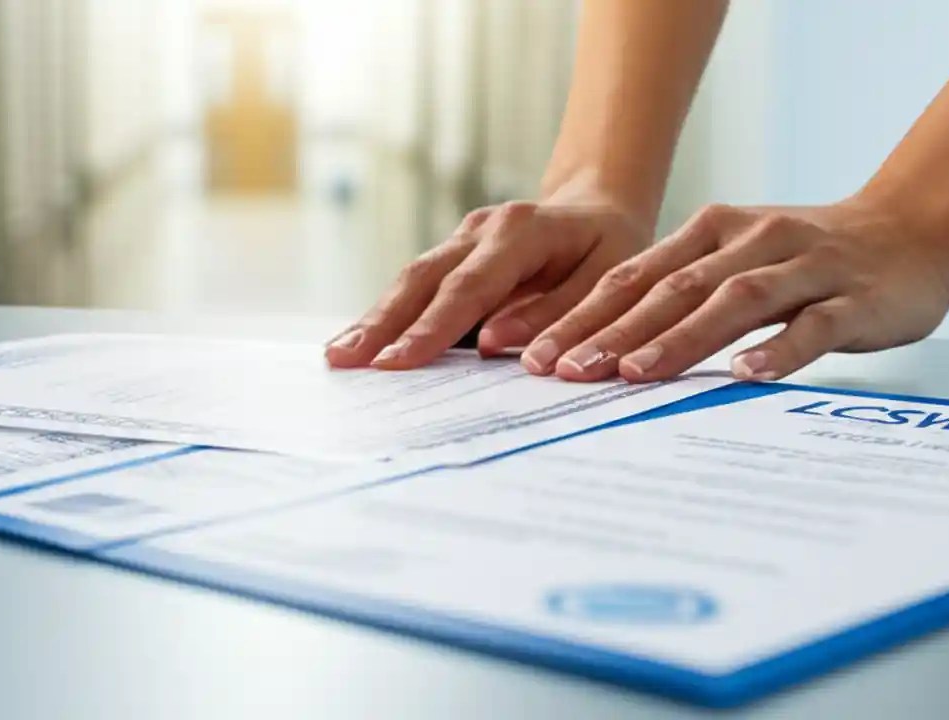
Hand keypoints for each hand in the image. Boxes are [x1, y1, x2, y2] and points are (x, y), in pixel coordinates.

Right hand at [324, 184, 651, 369]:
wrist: (598, 209)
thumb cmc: (609, 249)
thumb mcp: (609, 277)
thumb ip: (558, 311)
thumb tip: (494, 346)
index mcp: (522, 231)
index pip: (470, 285)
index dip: (432, 326)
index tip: (398, 361)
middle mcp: (481, 230)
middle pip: (422, 278)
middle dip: (382, 321)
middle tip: (344, 360)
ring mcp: (460, 241)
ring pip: (409, 281)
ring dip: (374, 319)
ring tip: (338, 357)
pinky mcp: (451, 259)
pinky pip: (415, 289)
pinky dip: (387, 316)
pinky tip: (360, 345)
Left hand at [522, 199, 948, 383]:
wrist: (909, 228)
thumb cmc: (803, 257)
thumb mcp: (731, 260)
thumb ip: (676, 293)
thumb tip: (596, 344)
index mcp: (710, 232)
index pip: (634, 277)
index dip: (583, 315)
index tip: (539, 354)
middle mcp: (750, 242)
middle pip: (671, 289)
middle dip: (613, 330)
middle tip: (567, 370)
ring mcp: (804, 267)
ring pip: (734, 301)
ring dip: (680, 338)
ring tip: (634, 372)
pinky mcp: (853, 298)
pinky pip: (813, 325)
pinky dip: (777, 349)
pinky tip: (743, 374)